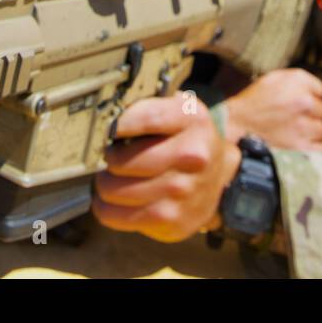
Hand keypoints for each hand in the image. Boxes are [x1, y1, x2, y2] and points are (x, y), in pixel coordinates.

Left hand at [93, 96, 240, 242]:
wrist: (216, 180)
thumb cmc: (184, 140)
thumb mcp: (177, 109)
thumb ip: (147, 103)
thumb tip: (105, 116)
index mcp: (193, 119)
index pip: (145, 118)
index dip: (118, 125)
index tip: (111, 130)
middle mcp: (192, 156)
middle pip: (120, 161)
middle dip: (109, 158)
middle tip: (114, 157)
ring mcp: (183, 191)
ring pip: (113, 190)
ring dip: (105, 184)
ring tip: (115, 178)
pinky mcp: (172, 219)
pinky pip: (115, 215)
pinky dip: (107, 208)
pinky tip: (117, 199)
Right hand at [226, 69, 321, 149]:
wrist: (240, 119)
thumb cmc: (256, 98)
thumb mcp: (276, 77)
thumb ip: (299, 79)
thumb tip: (318, 89)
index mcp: (299, 82)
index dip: (314, 96)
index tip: (308, 99)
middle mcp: (304, 101)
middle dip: (314, 112)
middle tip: (301, 114)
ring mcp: (302, 123)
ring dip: (315, 128)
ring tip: (302, 127)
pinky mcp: (298, 142)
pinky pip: (319, 145)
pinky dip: (315, 144)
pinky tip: (306, 139)